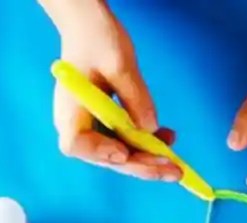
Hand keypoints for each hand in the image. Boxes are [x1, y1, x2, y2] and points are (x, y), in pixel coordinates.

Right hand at [50, 1, 176, 181]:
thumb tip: (151, 129)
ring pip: (120, 153)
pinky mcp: (106, 124)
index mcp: (70, 108)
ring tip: (176, 161)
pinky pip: (126, 140)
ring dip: (149, 158)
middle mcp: (77, 124)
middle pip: (106, 157)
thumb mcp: (120, 65)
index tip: (124, 154)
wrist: (91, 28)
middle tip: (173, 171)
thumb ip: (135, 98)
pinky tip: (167, 137)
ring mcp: (92, 127)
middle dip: (142, 165)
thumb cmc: (98, 40)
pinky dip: (147, 143)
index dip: (101, 153)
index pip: (77, 144)